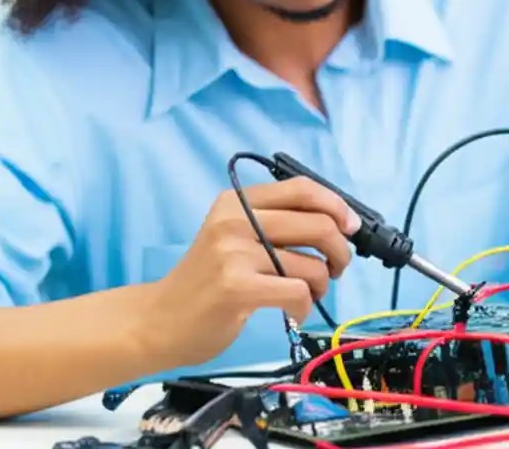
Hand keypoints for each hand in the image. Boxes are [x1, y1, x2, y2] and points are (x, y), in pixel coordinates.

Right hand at [137, 177, 360, 367]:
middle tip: (336, 268)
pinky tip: (291, 312)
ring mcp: (235, 253)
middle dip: (341, 251)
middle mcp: (235, 220)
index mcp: (236, 202)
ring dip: (321, 286)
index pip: (302, 188)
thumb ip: (274, 224)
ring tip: (305, 294)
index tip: (350, 227)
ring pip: (313, 265)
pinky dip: (305, 307)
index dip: (337, 206)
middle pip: (318, 224)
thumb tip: (336, 223)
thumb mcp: (231, 236)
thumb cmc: (204, 282)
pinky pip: (299, 292)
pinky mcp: (238, 287)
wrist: (157, 320)